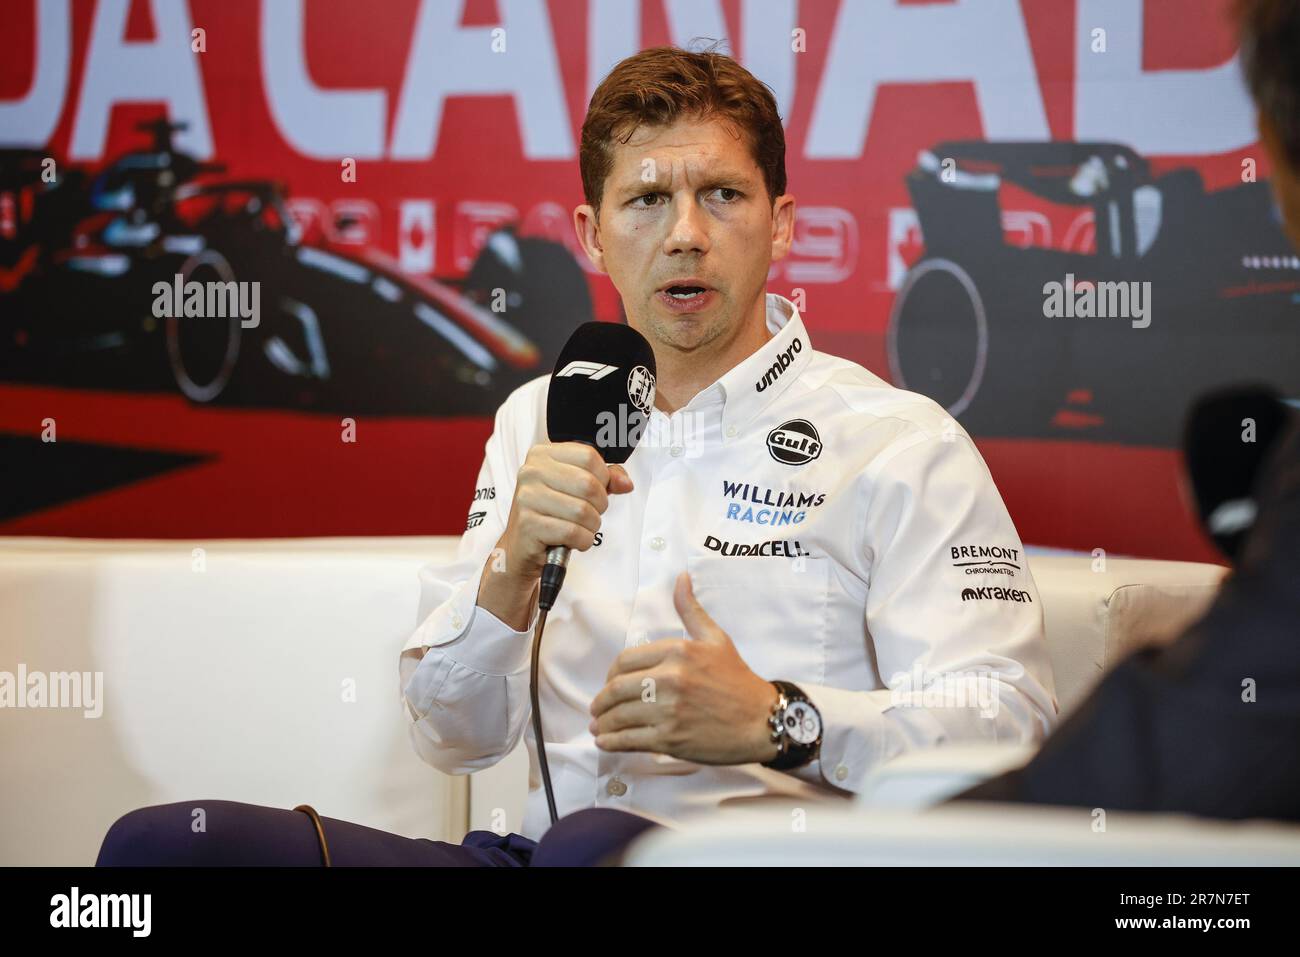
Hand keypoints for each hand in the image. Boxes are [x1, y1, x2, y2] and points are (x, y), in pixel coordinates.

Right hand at [478, 442, 632, 628]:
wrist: (520, 548)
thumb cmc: (550, 514)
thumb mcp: (575, 489)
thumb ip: (604, 479)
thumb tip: (626, 483)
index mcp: (542, 454)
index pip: (589, 456)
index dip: (602, 477)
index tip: (595, 491)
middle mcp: (531, 472)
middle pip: (588, 484)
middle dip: (599, 505)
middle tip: (589, 514)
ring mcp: (527, 498)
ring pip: (583, 511)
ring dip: (591, 526)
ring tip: (580, 528)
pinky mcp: (528, 525)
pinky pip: (573, 532)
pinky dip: (582, 541)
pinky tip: (572, 540)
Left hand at [588, 571, 780, 764]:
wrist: (761, 721)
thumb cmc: (738, 680)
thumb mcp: (716, 639)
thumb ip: (691, 610)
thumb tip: (681, 577)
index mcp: (677, 652)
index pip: (625, 660)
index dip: (611, 673)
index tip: (611, 682)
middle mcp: (670, 679)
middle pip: (617, 689)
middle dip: (602, 701)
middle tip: (598, 708)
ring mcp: (669, 710)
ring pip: (620, 716)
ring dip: (603, 723)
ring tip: (599, 727)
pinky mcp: (670, 738)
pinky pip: (629, 739)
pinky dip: (612, 742)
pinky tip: (606, 742)